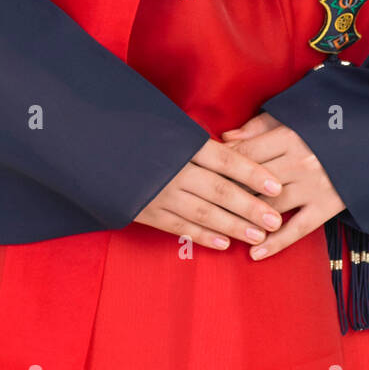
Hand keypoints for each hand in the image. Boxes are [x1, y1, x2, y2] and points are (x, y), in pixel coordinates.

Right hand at [134, 137, 283, 250]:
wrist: (92, 146)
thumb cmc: (140, 132)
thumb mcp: (170, 126)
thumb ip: (200, 142)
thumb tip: (237, 148)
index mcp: (182, 144)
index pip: (226, 160)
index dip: (252, 174)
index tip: (276, 186)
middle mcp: (173, 170)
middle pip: (220, 190)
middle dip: (250, 207)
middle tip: (275, 220)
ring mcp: (159, 193)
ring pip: (203, 213)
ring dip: (233, 226)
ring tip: (257, 236)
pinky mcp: (145, 211)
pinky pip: (179, 227)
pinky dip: (203, 236)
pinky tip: (224, 243)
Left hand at [220, 113, 344, 259]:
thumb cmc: (332, 125)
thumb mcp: (298, 117)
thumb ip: (260, 127)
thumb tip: (226, 138)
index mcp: (292, 135)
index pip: (245, 153)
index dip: (222, 164)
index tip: (205, 173)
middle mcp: (301, 161)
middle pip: (252, 182)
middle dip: (227, 193)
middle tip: (206, 204)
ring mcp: (314, 186)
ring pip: (269, 207)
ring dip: (245, 220)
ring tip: (224, 230)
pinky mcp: (327, 207)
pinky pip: (296, 230)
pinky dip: (275, 244)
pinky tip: (255, 254)